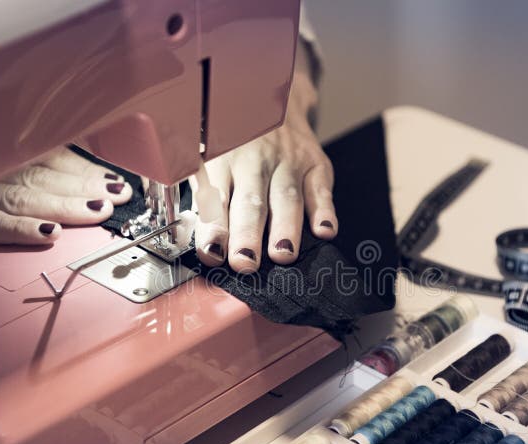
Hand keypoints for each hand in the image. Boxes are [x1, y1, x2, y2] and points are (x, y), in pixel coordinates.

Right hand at [0, 147, 132, 244]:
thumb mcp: (10, 170)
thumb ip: (44, 173)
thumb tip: (97, 186)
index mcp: (2, 152)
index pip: (51, 156)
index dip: (87, 170)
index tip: (117, 183)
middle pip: (41, 174)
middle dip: (83, 186)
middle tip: (115, 198)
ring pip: (23, 196)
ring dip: (64, 204)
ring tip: (95, 211)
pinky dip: (21, 228)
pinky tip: (50, 233)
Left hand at [194, 50, 336, 272]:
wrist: (270, 97)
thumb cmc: (235, 138)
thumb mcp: (205, 154)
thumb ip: (203, 195)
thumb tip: (202, 241)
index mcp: (221, 159)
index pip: (216, 198)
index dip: (215, 228)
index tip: (212, 253)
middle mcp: (255, 160)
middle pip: (251, 201)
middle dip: (248, 234)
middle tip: (245, 262)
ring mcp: (287, 161)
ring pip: (286, 197)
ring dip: (285, 228)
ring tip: (282, 255)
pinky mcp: (315, 163)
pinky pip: (321, 188)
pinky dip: (325, 210)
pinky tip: (324, 231)